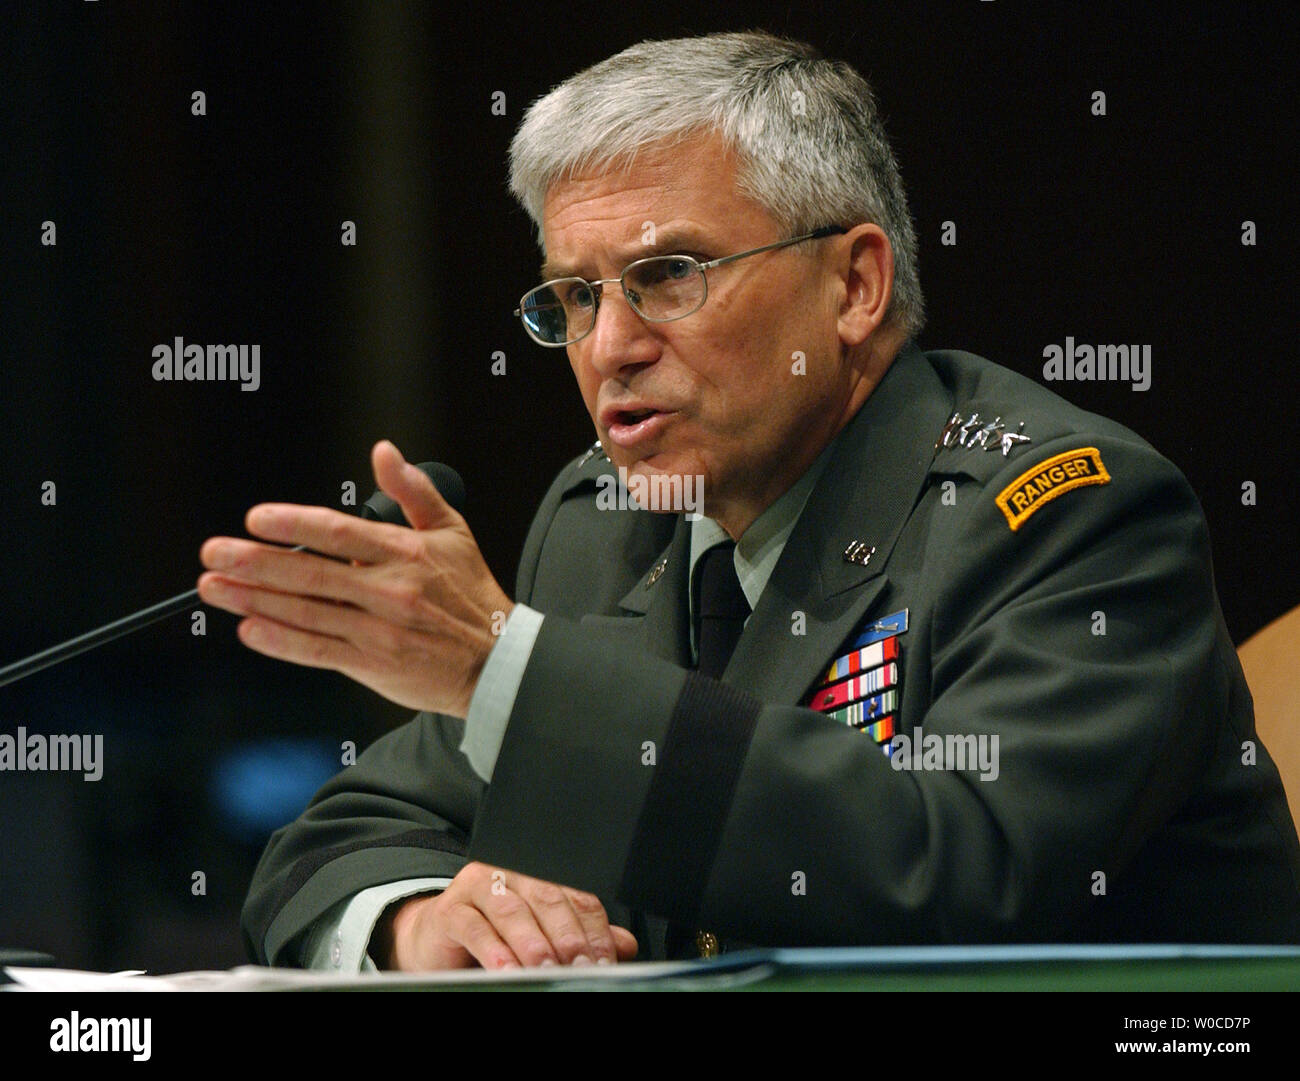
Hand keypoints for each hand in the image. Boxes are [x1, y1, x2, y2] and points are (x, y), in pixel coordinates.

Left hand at [197, 440, 511, 716]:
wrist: (496, 662)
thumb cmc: (471, 595)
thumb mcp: (453, 531)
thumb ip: (413, 490)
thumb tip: (384, 452)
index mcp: (405, 553)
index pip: (339, 533)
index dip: (293, 524)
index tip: (256, 519)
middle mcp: (388, 591)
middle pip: (310, 573)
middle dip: (254, 562)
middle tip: (214, 553)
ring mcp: (377, 631)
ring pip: (305, 611)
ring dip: (253, 599)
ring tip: (214, 588)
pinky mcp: (372, 665)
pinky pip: (316, 651)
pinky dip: (280, 641)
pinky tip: (250, 628)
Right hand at [375, 862, 638, 970]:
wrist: (435, 943)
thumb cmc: (492, 941)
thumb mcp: (540, 941)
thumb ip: (580, 939)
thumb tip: (625, 946)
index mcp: (540, 878)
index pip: (577, 897)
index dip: (594, 930)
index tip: (604, 961)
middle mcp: (512, 874)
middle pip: (548, 900)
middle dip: (568, 937)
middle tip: (579, 968)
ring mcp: (478, 887)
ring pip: (513, 911)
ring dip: (533, 944)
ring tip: (545, 970)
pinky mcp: (450, 908)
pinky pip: (475, 927)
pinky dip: (494, 951)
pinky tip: (506, 970)